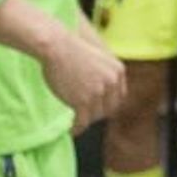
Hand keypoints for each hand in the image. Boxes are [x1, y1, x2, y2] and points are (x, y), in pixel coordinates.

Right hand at [33, 16, 127, 131]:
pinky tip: (72, 130)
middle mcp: (112, 82)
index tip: (100, 108)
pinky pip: (82, 121)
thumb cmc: (71, 48)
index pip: (119, 96)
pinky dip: (78, 128)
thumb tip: (102, 88)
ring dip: (86, 120)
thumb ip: (104, 71)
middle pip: (109, 108)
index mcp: (118, 71)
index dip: (108, 103)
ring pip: (95, 116)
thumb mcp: (98, 57)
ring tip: (78, 122)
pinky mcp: (83, 101)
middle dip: (98, 113)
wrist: (57, 46)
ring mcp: (98, 93)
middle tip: (87, 116)